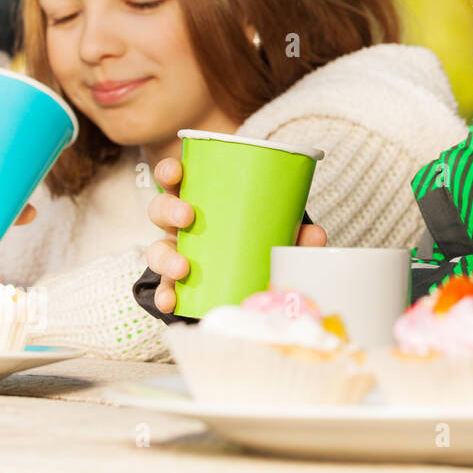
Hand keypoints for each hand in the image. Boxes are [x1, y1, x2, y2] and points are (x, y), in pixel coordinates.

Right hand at [144, 156, 325, 313]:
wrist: (255, 277)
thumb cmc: (258, 239)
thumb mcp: (276, 231)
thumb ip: (297, 233)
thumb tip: (316, 234)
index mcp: (200, 199)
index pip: (175, 178)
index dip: (169, 172)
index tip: (177, 171)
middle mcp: (181, 225)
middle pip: (159, 210)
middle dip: (168, 209)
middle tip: (187, 216)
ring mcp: (176, 253)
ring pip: (156, 249)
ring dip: (165, 257)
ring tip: (182, 268)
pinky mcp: (178, 284)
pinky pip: (164, 289)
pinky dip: (165, 295)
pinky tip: (171, 301)